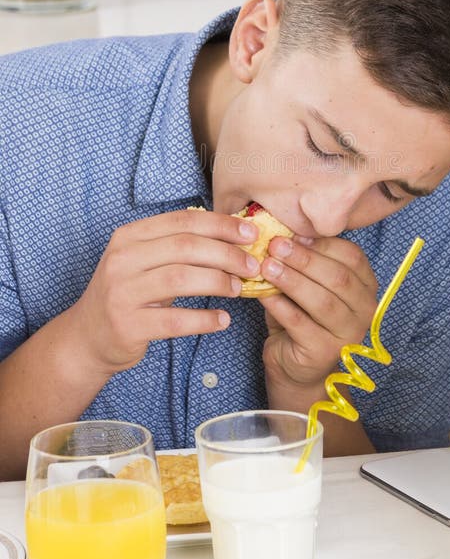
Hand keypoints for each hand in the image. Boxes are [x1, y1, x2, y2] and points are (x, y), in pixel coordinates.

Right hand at [70, 209, 259, 375]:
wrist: (87, 337)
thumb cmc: (128, 293)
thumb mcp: (144, 261)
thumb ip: (178, 246)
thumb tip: (234, 235)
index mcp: (130, 235)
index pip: (182, 221)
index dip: (221, 225)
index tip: (251, 233)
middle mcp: (122, 259)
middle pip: (185, 247)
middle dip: (226, 253)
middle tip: (253, 265)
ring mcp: (122, 292)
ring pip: (181, 279)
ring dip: (218, 282)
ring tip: (239, 289)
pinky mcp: (127, 325)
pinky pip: (175, 321)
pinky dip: (204, 320)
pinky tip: (222, 320)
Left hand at [258, 235, 378, 391]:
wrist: (296, 366)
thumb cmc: (302, 317)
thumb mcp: (308, 285)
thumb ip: (304, 263)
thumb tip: (282, 234)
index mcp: (366, 287)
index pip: (352, 257)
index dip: (322, 243)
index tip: (292, 234)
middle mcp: (365, 311)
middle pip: (338, 277)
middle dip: (304, 259)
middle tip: (275, 246)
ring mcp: (348, 334)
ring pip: (322, 301)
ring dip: (292, 280)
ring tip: (267, 266)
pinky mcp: (324, 352)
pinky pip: (299, 323)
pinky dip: (279, 305)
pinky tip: (263, 293)